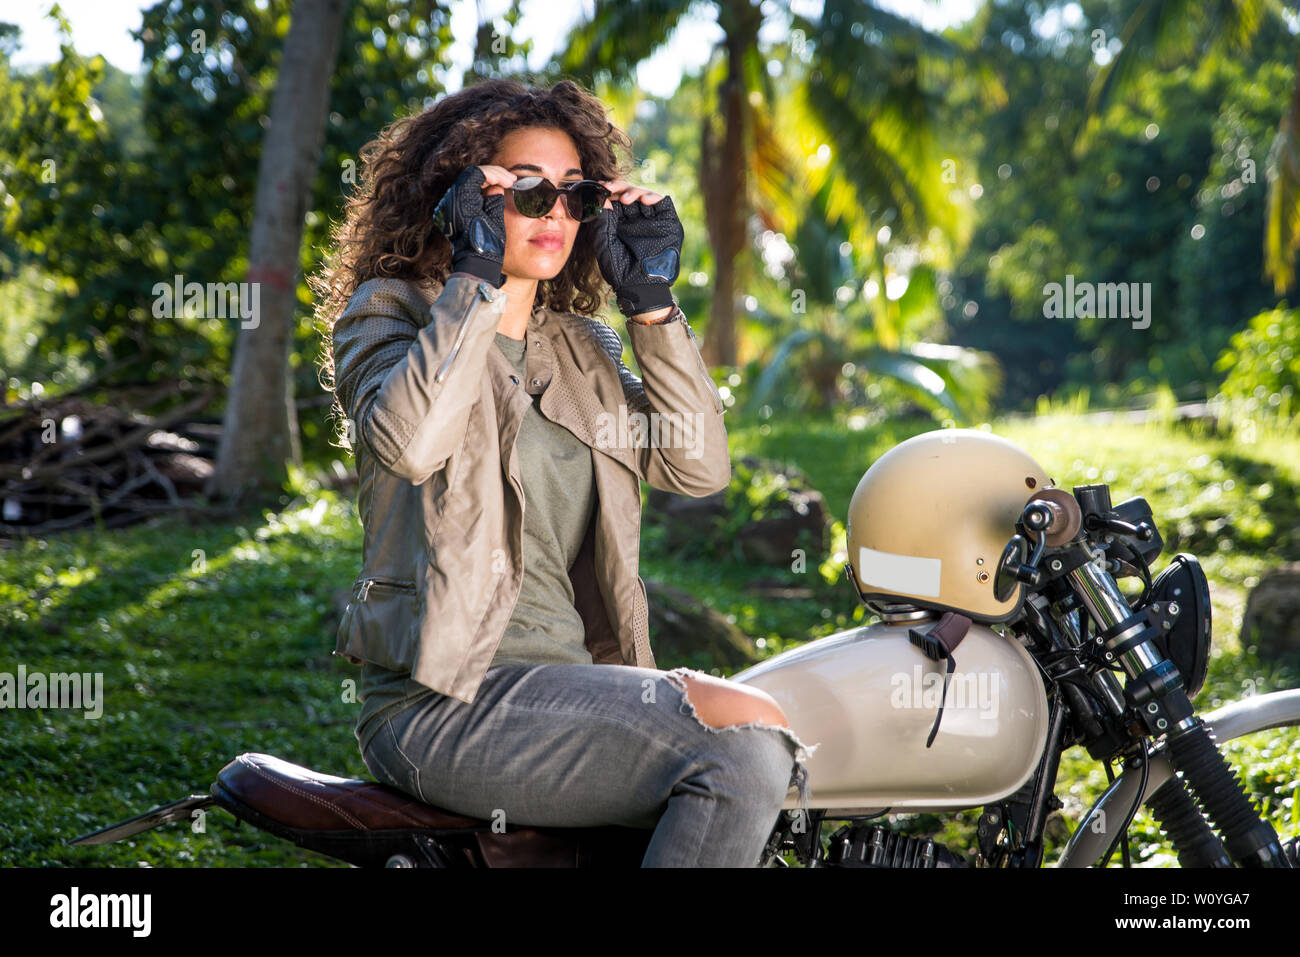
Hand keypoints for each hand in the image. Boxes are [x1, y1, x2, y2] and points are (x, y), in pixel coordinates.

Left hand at [431, 165, 514, 287]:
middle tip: (509, 180)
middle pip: (471, 176)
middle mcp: (451, 200)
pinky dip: (478, 192)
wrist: (475, 265)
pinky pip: (464, 195)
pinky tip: (491, 194)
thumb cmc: (487, 244)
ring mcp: (448, 207)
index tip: (510, 181)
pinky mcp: (450, 214)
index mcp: (461, 198)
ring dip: (485, 182)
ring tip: (503, 186)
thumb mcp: (495, 216)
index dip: (496, 173)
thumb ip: (495, 196)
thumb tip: (494, 187)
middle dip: (492, 176)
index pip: (478, 173)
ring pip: (467, 184)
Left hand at [594, 179, 683, 317]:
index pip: (616, 199)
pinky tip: (644, 201)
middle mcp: (636, 219)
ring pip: (645, 195)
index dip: (608, 191)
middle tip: (611, 188)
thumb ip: (603, 221)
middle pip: (630, 193)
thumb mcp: (605, 243)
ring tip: (627, 199)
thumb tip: (604, 199)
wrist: (638, 286)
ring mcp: (652, 220)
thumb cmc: (619, 269)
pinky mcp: (667, 222)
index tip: (600, 188)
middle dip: (620, 188)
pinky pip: (663, 203)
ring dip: (635, 192)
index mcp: (620, 222)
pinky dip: (654, 197)